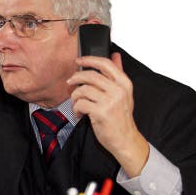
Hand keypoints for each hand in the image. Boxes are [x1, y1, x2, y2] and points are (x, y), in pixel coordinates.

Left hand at [68, 53, 149, 176]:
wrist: (125, 140)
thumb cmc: (121, 117)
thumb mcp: (123, 93)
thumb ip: (118, 73)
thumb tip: (115, 54)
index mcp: (124, 84)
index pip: (106, 64)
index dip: (89, 59)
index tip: (79, 60)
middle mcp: (118, 91)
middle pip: (90, 75)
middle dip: (76, 78)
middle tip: (70, 83)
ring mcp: (110, 101)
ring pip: (83, 90)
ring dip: (75, 97)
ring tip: (78, 105)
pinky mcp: (101, 112)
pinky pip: (80, 103)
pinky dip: (76, 109)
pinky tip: (80, 114)